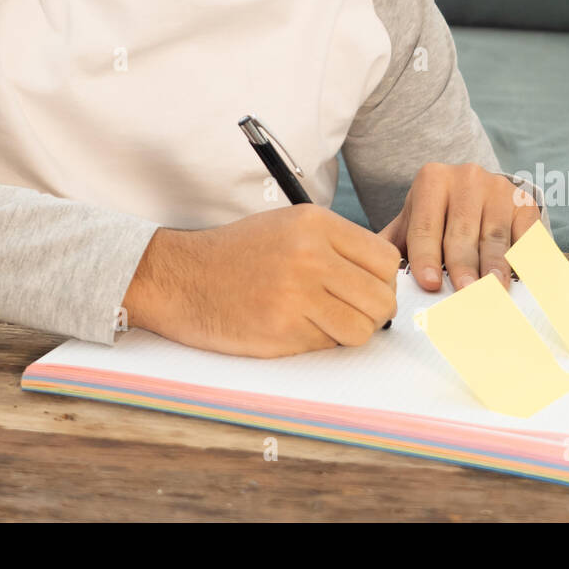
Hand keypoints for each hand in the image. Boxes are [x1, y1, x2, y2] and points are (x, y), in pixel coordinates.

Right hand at [123, 203, 400, 357]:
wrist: (182, 277)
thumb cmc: (238, 253)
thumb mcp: (290, 227)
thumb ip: (337, 246)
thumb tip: (383, 278)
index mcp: (316, 224)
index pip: (386, 260)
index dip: (383, 280)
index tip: (368, 288)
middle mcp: (310, 255)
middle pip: (381, 298)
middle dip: (374, 312)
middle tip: (352, 312)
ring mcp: (296, 293)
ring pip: (362, 328)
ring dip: (350, 332)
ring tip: (326, 322)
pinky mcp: (282, 329)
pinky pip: (329, 345)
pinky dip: (321, 343)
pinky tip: (297, 327)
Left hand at [377, 163, 542, 293]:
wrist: (479, 194)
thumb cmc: (439, 218)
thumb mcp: (413, 222)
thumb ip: (392, 246)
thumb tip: (372, 280)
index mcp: (431, 180)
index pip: (425, 225)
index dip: (425, 256)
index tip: (428, 283)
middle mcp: (466, 177)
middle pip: (461, 232)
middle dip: (462, 265)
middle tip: (465, 291)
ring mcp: (499, 189)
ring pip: (494, 236)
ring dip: (495, 266)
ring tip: (494, 291)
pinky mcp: (525, 204)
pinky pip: (526, 236)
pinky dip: (526, 259)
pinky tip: (523, 281)